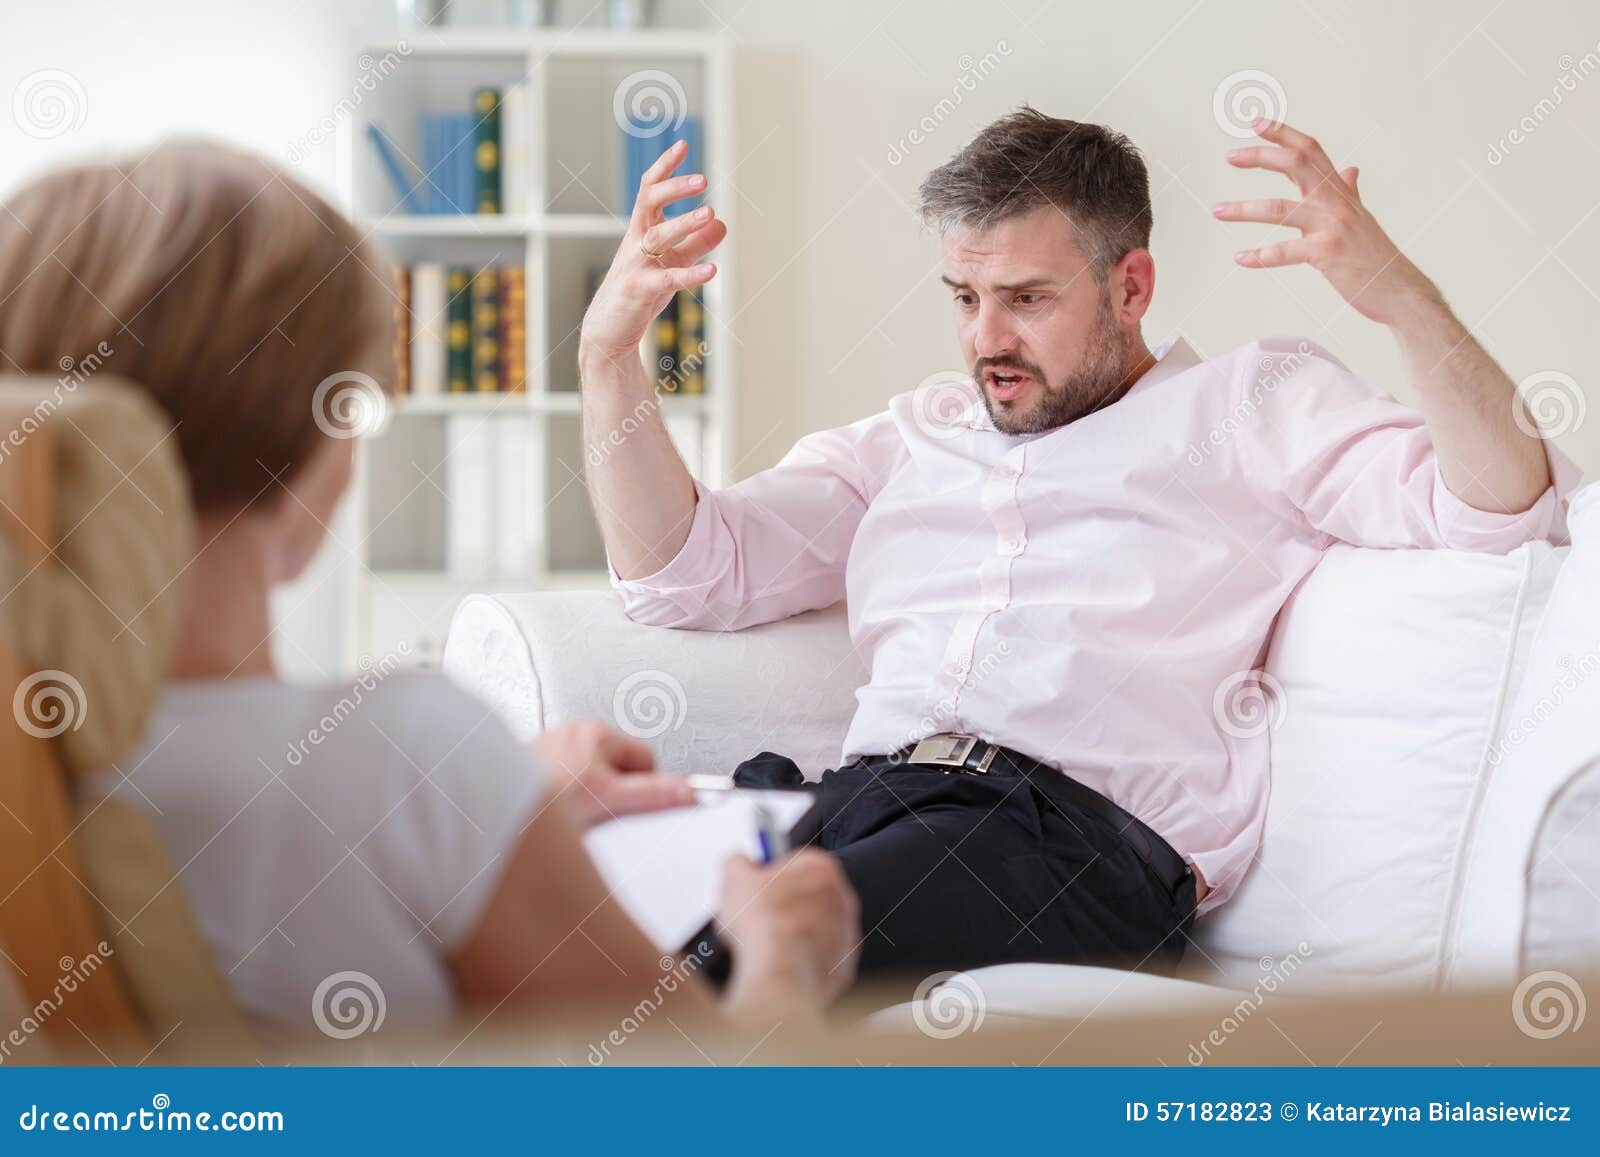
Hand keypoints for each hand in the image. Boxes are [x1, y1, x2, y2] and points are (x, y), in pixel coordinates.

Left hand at [531, 720, 693, 829]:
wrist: (488, 809)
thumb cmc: (540, 797)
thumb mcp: (608, 798)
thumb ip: (653, 794)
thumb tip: (687, 790)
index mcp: (595, 732)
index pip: (645, 758)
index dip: (643, 786)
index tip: (630, 802)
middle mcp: (570, 733)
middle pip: (616, 767)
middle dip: (610, 791)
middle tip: (594, 811)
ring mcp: (547, 748)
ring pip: (587, 775)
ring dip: (583, 796)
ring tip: (568, 813)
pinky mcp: (528, 766)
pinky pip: (559, 782)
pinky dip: (558, 797)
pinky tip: (549, 811)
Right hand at [579, 139, 728, 359]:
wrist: (610, 330)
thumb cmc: (640, 291)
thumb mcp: (672, 263)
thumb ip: (696, 243)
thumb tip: (721, 223)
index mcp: (641, 229)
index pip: (648, 190)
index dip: (664, 168)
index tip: (683, 145)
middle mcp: (635, 242)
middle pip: (648, 204)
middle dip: (673, 189)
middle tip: (702, 180)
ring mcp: (635, 265)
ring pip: (657, 238)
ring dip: (684, 223)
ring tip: (711, 212)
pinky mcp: (639, 291)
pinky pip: (667, 279)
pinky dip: (691, 274)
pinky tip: (712, 271)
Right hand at [716, 850, 859, 1021]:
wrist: (782, 974)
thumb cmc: (764, 924)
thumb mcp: (734, 878)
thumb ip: (737, 862)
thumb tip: (737, 863)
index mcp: (821, 868)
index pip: (793, 861)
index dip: (768, 874)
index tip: (753, 885)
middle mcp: (842, 898)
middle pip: (804, 894)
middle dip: (779, 904)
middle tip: (754, 916)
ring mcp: (846, 934)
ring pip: (811, 928)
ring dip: (789, 933)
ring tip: (761, 945)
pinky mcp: (843, 966)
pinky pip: (816, 958)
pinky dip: (798, 960)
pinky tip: (776, 963)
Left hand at [1213, 119, 1442, 325]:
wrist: (1401, 290)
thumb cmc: (1376, 257)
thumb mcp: (1361, 218)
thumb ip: (1350, 193)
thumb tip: (1351, 170)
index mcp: (1340, 192)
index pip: (1311, 151)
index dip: (1283, 134)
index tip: (1257, 122)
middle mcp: (1336, 202)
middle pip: (1296, 164)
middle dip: (1261, 156)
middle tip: (1230, 155)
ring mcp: (1332, 226)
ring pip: (1279, 208)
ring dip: (1243, 208)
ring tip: (1217, 210)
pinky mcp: (1327, 254)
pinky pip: (1284, 251)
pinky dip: (1260, 256)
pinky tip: (1240, 258)